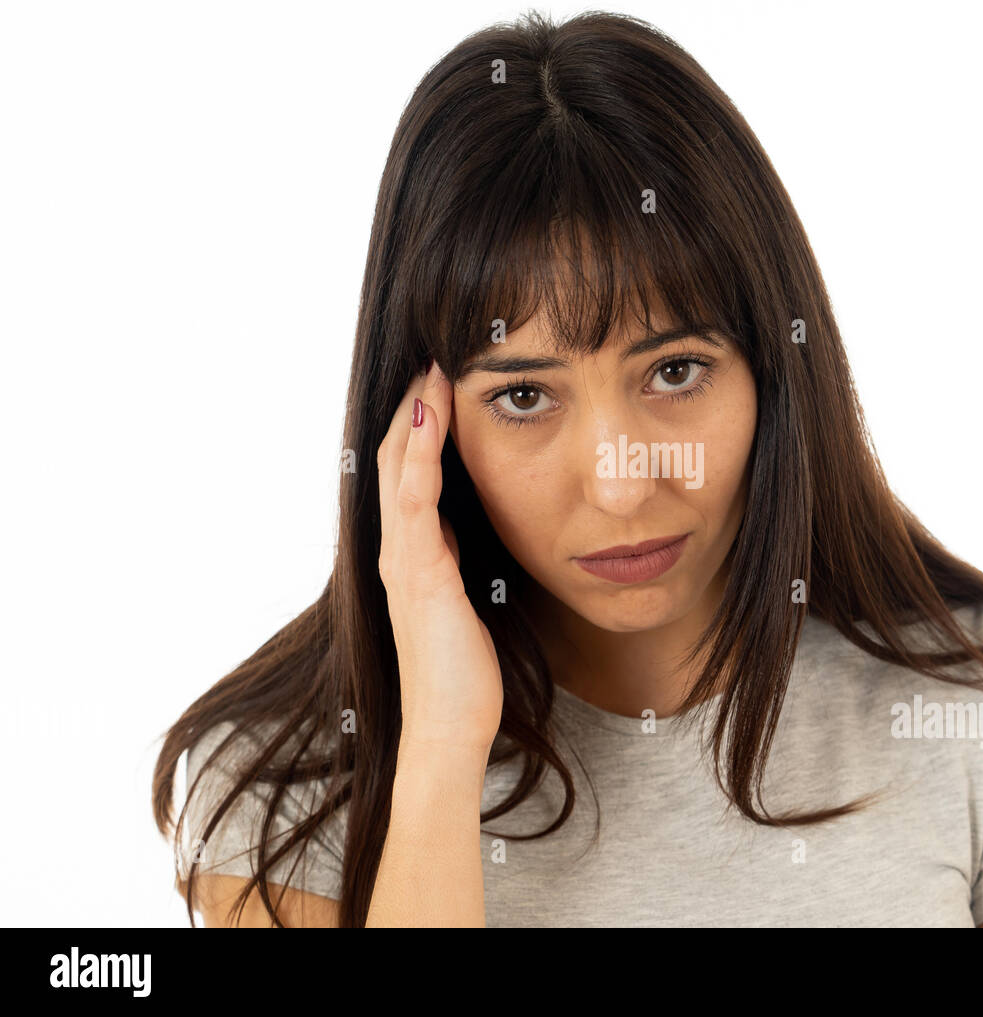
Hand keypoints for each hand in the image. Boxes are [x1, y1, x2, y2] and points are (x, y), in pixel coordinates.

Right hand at [376, 360, 502, 753]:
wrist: (450, 727)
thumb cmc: (465, 670)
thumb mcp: (466, 597)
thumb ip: (460, 561)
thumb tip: (471, 530)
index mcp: (416, 552)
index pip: (411, 473)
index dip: (424, 427)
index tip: (445, 383)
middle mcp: (400, 549)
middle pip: (399, 459)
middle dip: (415, 408)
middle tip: (435, 359)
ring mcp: (403, 559)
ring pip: (400, 470)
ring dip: (415, 417)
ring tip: (432, 371)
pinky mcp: (418, 574)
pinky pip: (414, 502)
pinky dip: (421, 456)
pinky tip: (433, 418)